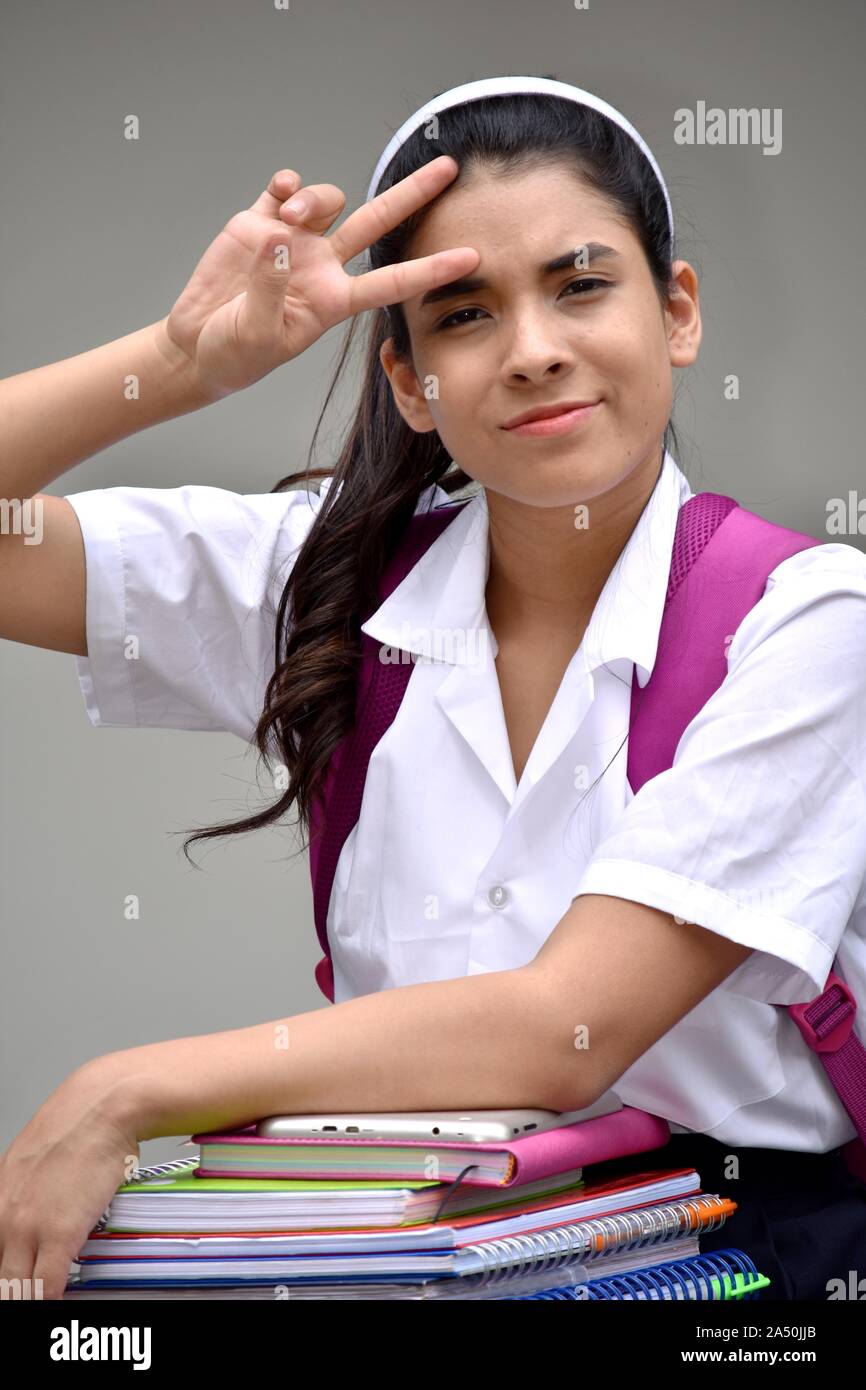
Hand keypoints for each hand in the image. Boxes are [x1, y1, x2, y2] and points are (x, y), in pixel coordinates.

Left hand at [0, 1057, 141, 1300]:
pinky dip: (49, 1301)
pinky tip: (55, 1302)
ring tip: (42, 1298)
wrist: (102, 1105)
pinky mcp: (59, 1234)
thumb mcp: (33, 1157)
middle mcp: (3, 1215)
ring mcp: (29, 1228)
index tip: (15, 1278)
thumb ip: (25, 1191)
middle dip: (13, 1286)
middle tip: (29, 1290)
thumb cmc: (78, 1124)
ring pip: (15, 1288)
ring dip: (29, 1297)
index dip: (5, 1271)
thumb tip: (35, 1212)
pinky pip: (46, 1288)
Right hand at [163, 155, 479, 399]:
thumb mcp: (257, 333)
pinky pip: (285, 188)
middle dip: (413, 194)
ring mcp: (293, 242)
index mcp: (333, 301)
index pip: (392, 282)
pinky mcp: (259, 224)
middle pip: (377, 222)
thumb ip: (271, 287)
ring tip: (288, 217)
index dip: (432, 270)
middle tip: (449, 167)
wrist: (197, 346)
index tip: (472, 258)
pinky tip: (279, 194)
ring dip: (314, 198)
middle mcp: (322, 266)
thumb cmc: (235, 354)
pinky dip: (287, 183)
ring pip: (327, 200)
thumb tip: (283, 238)